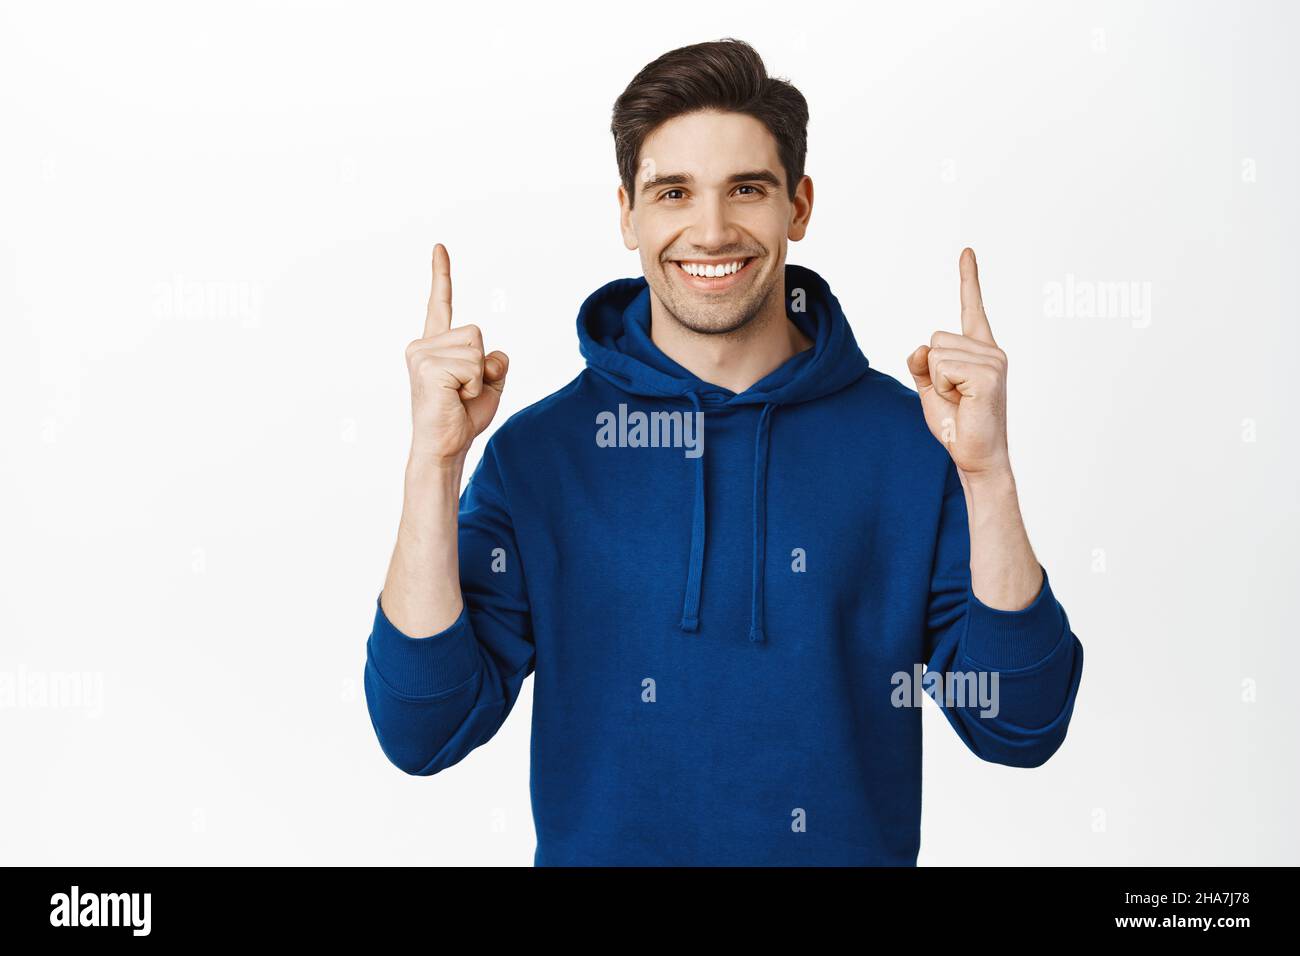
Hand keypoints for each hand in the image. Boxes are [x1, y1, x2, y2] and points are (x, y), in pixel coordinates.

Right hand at [405, 244, 508, 464]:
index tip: (440, 248)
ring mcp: (421, 354)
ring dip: (478, 378)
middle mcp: (422, 345)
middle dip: (483, 365)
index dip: (442, 276)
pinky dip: (474, 386)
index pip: (440, 305)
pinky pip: (473, 365)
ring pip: (476, 348)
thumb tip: (491, 354)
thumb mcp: (489, 384)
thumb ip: (493, 362)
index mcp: (435, 345)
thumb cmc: (462, 419)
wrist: (445, 448)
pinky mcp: (428, 367)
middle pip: (476, 333)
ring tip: (458, 397)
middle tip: (463, 393)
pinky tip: (455, 399)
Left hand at [906, 248, 1010, 481]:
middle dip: (932, 370)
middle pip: (935, 338)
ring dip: (937, 382)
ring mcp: (994, 361)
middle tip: (953, 397)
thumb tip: (921, 347)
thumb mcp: (930, 388)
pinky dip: (942, 388)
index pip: (972, 307)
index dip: (968, 279)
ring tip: (958, 402)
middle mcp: (992, 351)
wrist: (974, 456)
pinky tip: (962, 403)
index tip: (966, 251)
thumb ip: (922, 363)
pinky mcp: (988, 375)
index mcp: (980, 350)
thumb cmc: (955, 424)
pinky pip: (941, 367)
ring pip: (936, 353)